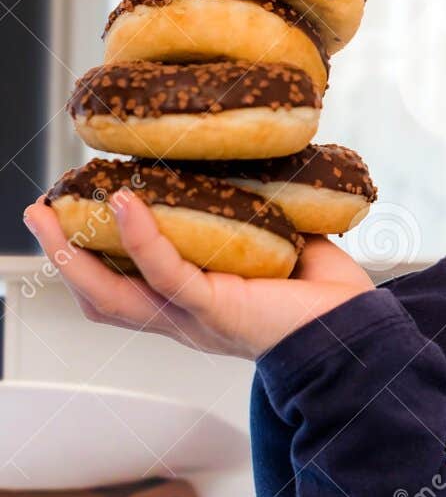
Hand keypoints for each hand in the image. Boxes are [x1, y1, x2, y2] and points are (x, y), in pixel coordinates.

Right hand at [22, 187, 377, 360]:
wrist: (358, 332)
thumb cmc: (324, 294)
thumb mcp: (273, 243)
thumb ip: (247, 212)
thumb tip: (240, 164)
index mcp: (192, 303)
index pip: (122, 289)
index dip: (89, 259)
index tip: (67, 215)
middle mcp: (183, 316)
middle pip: (101, 297)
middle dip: (62, 256)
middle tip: (36, 212)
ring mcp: (194, 317)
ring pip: (114, 294)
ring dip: (74, 254)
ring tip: (48, 210)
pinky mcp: (216, 309)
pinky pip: (166, 272)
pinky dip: (141, 237)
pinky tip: (125, 202)